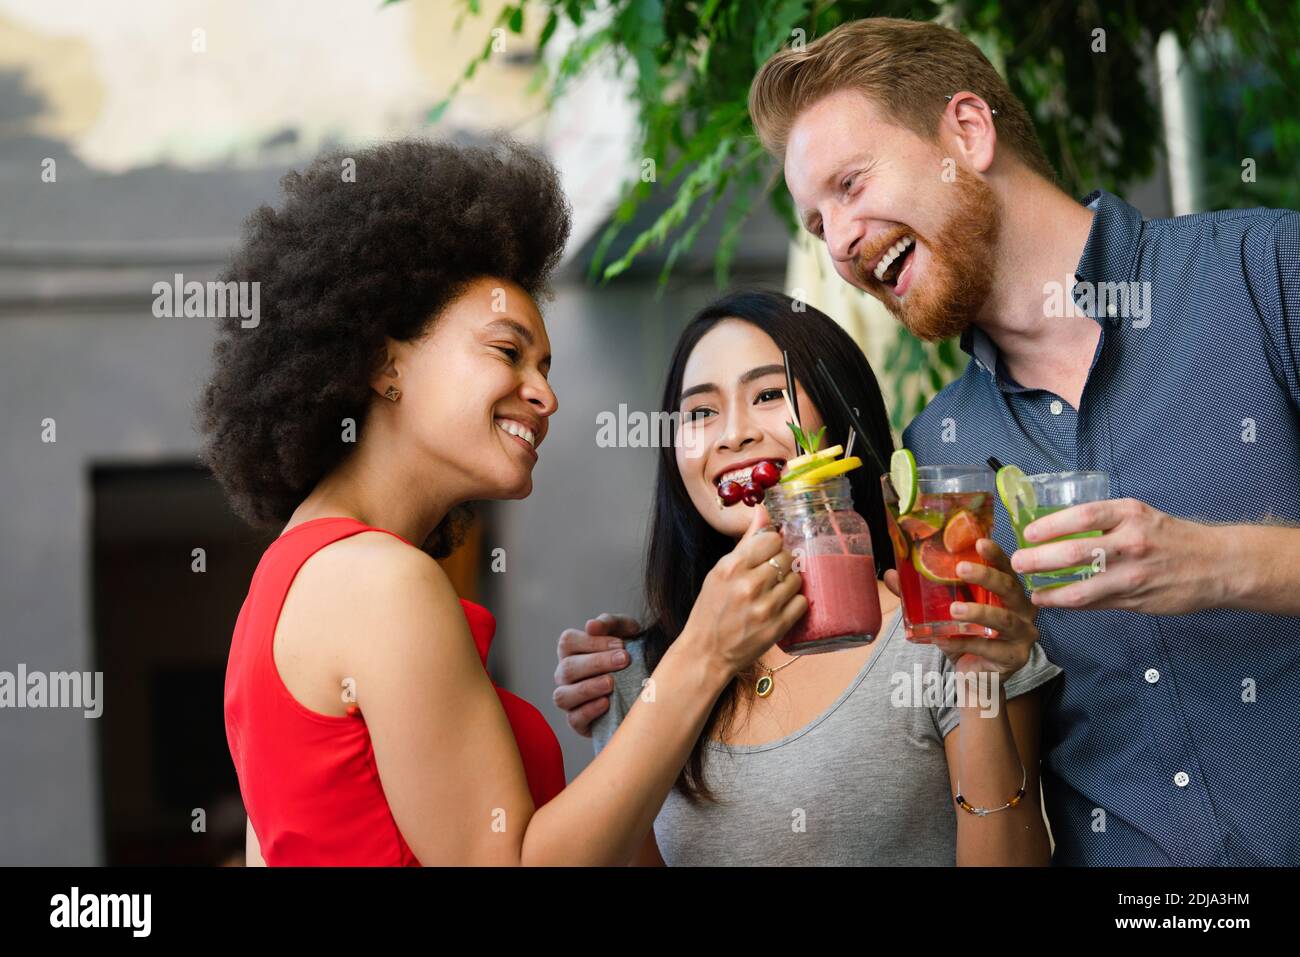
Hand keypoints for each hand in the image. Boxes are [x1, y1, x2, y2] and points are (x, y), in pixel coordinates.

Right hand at [553, 613, 640, 736]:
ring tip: (612, 683)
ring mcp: (568, 699)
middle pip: (567, 667)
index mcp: (571, 650)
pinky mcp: (578, 722)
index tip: (621, 644)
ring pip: (563, 695)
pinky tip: (607, 703)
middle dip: (597, 663)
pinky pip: (574, 719)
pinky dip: (589, 711)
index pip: (568, 641)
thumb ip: (611, 624)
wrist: (646, 686)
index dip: (593, 642)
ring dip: (588, 688)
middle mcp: (564, 674)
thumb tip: (591, 625)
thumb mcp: (626, 632)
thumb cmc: (629, 653)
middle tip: (624, 660)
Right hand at [681, 504, 806, 676]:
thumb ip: (746, 542)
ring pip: (797, 578)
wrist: (706, 652)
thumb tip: (764, 511)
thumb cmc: (710, 609)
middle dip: (781, 564)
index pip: (771, 539)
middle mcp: (749, 585)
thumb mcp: (719, 572)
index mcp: (732, 567)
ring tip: (773, 592)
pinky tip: (779, 606)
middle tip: (769, 576)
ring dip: (788, 583)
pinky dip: (793, 603)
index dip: (771, 545)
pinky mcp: (777, 627)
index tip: (766, 554)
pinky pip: (801, 602)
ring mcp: (765, 607)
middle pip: (786, 557)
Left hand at [934, 538, 1039, 677]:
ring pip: (1004, 619)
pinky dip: (965, 644)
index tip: (979, 542)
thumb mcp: (944, 613)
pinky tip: (945, 640)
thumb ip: (921, 594)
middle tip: (961, 568)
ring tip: (953, 609)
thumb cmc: (965, 637)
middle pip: (1009, 588)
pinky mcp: (1015, 658)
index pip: (1005, 567)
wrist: (975, 678)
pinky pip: (990, 648)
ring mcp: (1023, 635)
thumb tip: (891, 575)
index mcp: (1009, 591)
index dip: (995, 554)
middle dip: (986, 576)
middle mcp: (1023, 610)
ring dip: (977, 612)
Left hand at [1010, 498, 1219, 614]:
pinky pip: (1096, 603)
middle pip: (1075, 553)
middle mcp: (1131, 543)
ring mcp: (1134, 575)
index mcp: (1130, 514)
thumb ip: (1103, 522)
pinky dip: (1071, 604)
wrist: (1218, 564)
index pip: (1082, 516)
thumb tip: (1056, 530)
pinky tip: (1054, 601)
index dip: (1050, 526)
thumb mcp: (1139, 515)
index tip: (1028, 534)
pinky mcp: (1137, 600)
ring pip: (1082, 588)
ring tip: (1032, 591)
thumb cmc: (1170, 536)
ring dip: (1050, 591)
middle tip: (1017, 562)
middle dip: (1038, 559)